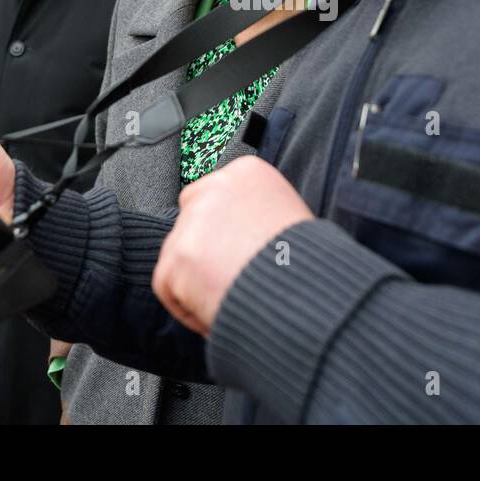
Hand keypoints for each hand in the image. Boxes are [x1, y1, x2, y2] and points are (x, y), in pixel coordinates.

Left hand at [152, 156, 311, 336]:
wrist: (306, 293)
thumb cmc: (310, 262)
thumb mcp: (292, 215)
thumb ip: (259, 211)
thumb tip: (243, 231)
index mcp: (248, 171)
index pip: (218, 194)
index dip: (228, 229)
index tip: (239, 249)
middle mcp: (215, 187)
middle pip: (192, 218)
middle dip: (205, 247)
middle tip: (230, 274)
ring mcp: (191, 223)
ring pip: (180, 253)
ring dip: (199, 279)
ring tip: (235, 295)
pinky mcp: (175, 259)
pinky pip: (169, 287)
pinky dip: (189, 306)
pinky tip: (220, 309)